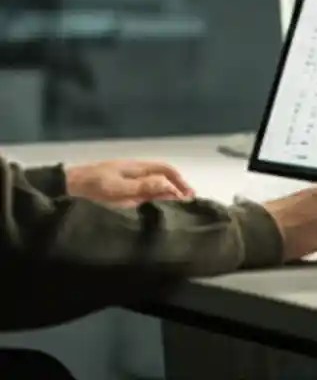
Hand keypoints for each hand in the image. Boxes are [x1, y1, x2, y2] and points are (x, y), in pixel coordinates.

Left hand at [65, 159, 194, 205]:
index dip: (179, 181)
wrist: (63, 189)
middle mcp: (134, 175)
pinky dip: (152, 204)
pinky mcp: (119, 197)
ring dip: (166, 198)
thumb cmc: (90, 185)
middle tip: (186, 207)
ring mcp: (126, 186)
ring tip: (174, 212)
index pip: (166, 170)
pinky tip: (154, 213)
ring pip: (153, 189)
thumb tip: (169, 187)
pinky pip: (141, 199)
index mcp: (136, 168)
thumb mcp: (116, 186)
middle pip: (162, 180)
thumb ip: (142, 186)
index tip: (189, 197)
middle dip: (176, 191)